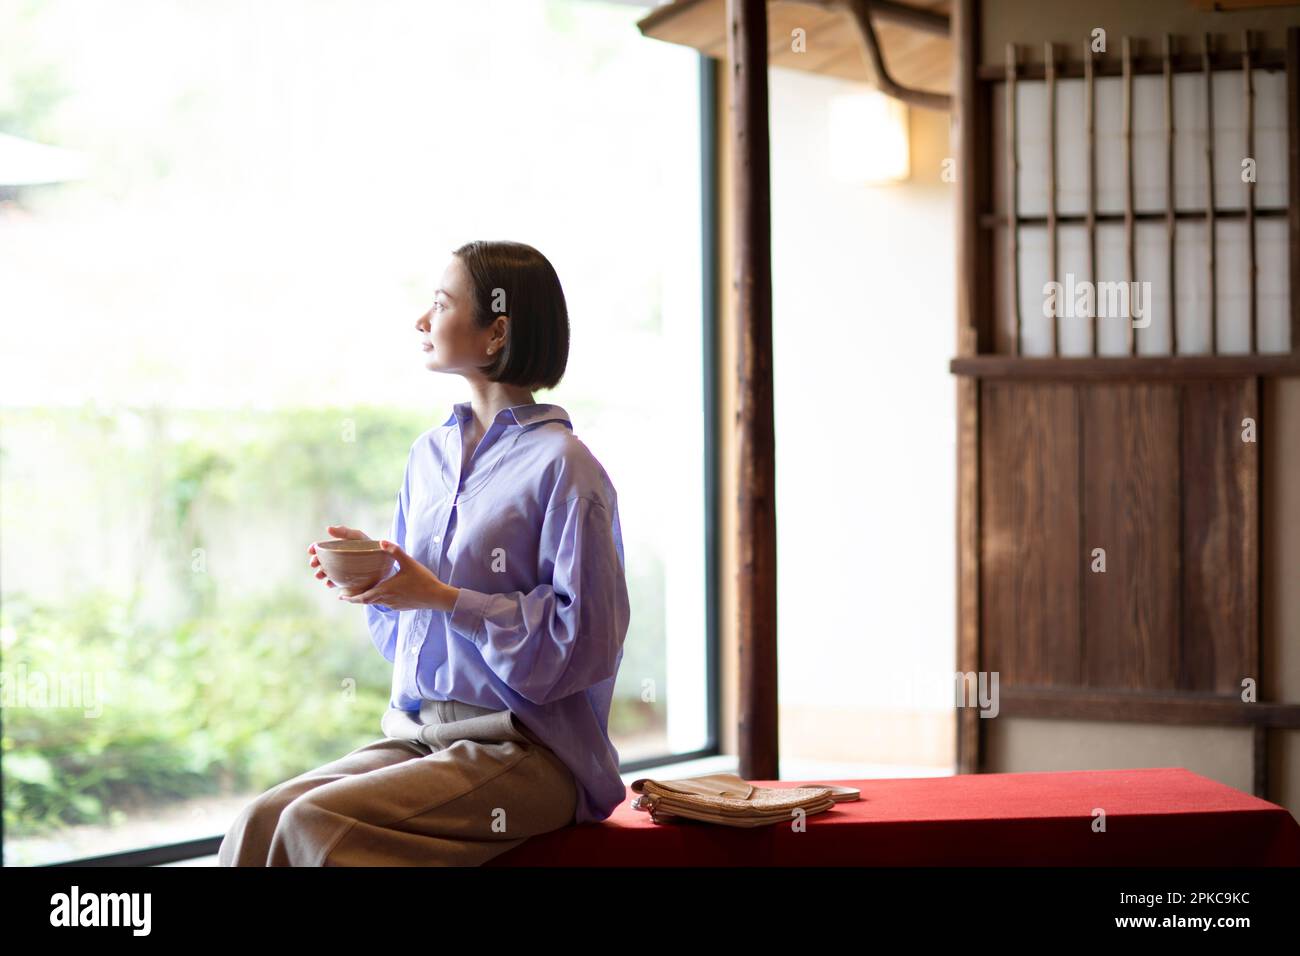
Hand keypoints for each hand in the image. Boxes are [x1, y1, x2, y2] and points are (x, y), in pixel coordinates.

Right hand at [308, 525, 370, 590]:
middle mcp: (336, 559)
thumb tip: (327, 528)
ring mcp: (340, 570)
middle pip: (320, 561)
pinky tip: (330, 583)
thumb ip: (344, 532)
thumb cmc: (369, 546)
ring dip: (320, 573)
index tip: (311, 550)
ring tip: (320, 574)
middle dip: (315, 562)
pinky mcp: (345, 581)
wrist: (383, 561)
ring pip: (325, 572)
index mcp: (337, 547)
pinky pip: (335, 583)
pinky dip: (330, 583)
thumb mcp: (358, 537)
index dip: (314, 549)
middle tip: (314, 563)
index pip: (321, 548)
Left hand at [338, 539, 456, 611]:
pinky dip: (379, 599)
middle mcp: (387, 599)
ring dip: (367, 599)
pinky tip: (383, 593)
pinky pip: (386, 603)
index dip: (350, 597)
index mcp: (385, 589)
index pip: (362, 597)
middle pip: (366, 602)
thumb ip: (395, 551)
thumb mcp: (409, 562)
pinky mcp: (401, 606)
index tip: (341, 596)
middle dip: (355, 598)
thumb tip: (382, 540)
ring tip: (362, 592)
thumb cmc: (423, 580)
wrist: (436, 596)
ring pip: (376, 603)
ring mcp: (394, 604)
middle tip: (345, 595)